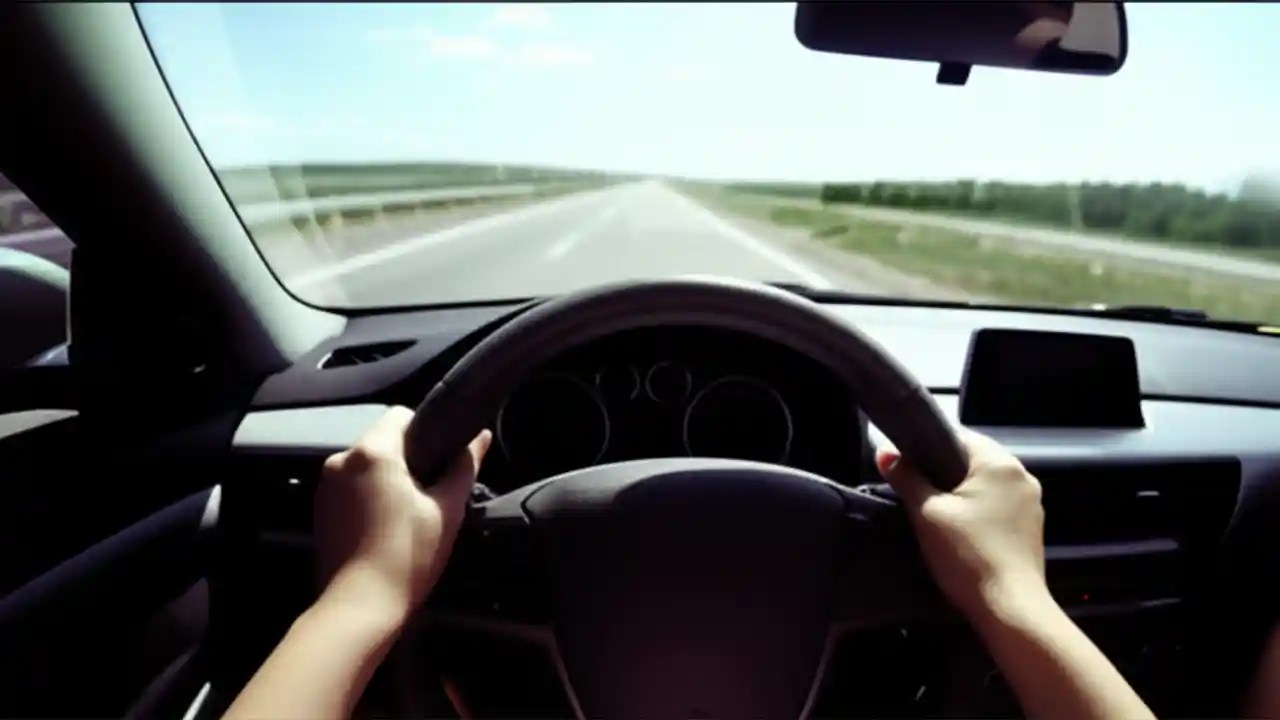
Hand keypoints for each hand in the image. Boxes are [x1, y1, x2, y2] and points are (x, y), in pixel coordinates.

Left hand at [313, 406, 491, 618]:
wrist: (360, 608)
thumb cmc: (407, 556)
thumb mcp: (446, 510)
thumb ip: (464, 467)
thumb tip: (481, 437)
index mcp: (372, 452)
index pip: (401, 415)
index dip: (427, 431)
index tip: (442, 461)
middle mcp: (340, 461)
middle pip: (382, 441)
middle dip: (407, 459)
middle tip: (431, 493)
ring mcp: (325, 487)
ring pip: (366, 467)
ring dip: (386, 480)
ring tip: (409, 514)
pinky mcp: (319, 511)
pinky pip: (350, 489)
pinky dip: (368, 498)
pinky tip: (385, 528)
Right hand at [876, 428, 1046, 622]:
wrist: (1009, 609)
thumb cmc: (968, 555)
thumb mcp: (927, 514)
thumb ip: (906, 478)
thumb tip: (884, 452)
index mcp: (1000, 464)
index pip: (960, 437)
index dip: (928, 446)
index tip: (907, 465)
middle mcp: (1022, 477)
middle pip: (974, 461)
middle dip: (945, 472)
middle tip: (917, 492)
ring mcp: (1031, 504)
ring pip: (986, 486)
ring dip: (963, 493)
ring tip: (936, 514)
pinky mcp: (1031, 528)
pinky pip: (998, 506)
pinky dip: (979, 511)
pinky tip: (962, 532)